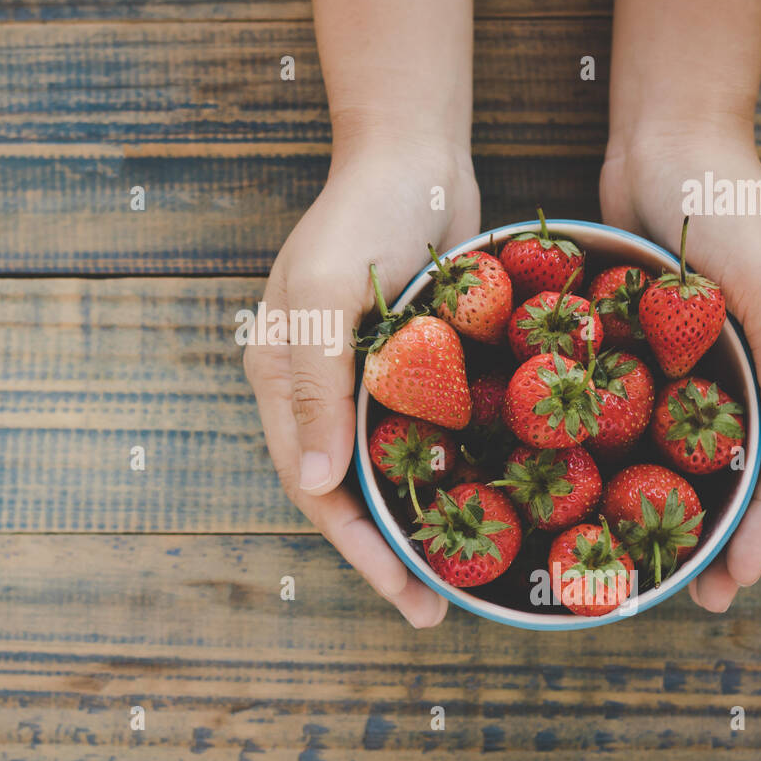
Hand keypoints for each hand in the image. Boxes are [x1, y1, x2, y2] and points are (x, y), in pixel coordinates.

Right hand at [244, 137, 478, 626]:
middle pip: (345, 489)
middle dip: (386, 553)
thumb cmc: (364, 215)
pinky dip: (440, 470)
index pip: (313, 484)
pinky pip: (417, 430)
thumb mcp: (325, 297)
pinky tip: (478, 497)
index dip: (357, 545)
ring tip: (458, 573)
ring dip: (414, 521)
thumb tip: (314, 485)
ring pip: (382, 468)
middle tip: (434, 607)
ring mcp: (361, 375)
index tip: (406, 592)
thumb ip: (316, 390)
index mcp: (282, 378)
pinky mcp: (406, 361)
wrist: (415, 152)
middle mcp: (315, 386)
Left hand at [600, 130, 760, 611]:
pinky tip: (599, 480)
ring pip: (693, 447)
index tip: (729, 585)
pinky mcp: (656, 342)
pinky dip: (633, 445)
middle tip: (687, 594)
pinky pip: (647, 406)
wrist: (665, 136)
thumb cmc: (727, 201)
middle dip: (719, 534)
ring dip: (674, 499)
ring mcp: (705, 354)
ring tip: (643, 555)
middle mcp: (757, 365)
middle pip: (741, 469)